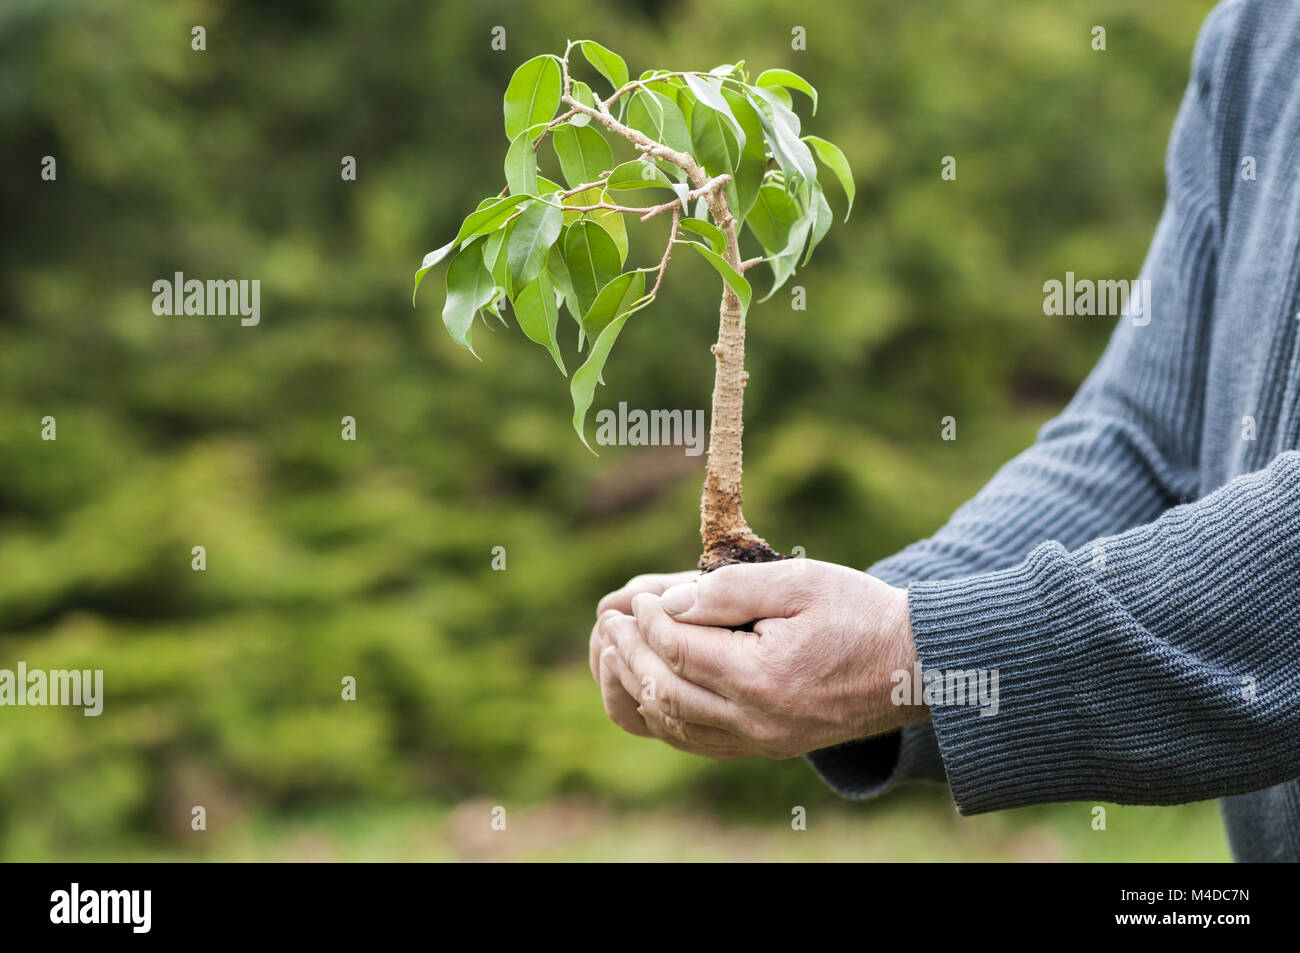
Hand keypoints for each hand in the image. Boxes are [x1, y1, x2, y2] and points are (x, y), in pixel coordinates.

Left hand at [596, 559, 924, 759]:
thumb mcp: (798, 580)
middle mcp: (756, 721)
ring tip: (616, 650)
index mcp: (762, 677)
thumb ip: (728, 590)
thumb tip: (668, 603)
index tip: (636, 597)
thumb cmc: (859, 612)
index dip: (646, 621)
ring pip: (672, 724)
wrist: (915, 665)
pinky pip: (696, 741)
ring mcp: (761, 742)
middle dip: (628, 653)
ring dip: (636, 686)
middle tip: (610, 621)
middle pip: (664, 691)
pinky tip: (649, 687)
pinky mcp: (767, 747)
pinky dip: (662, 716)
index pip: (677, 651)